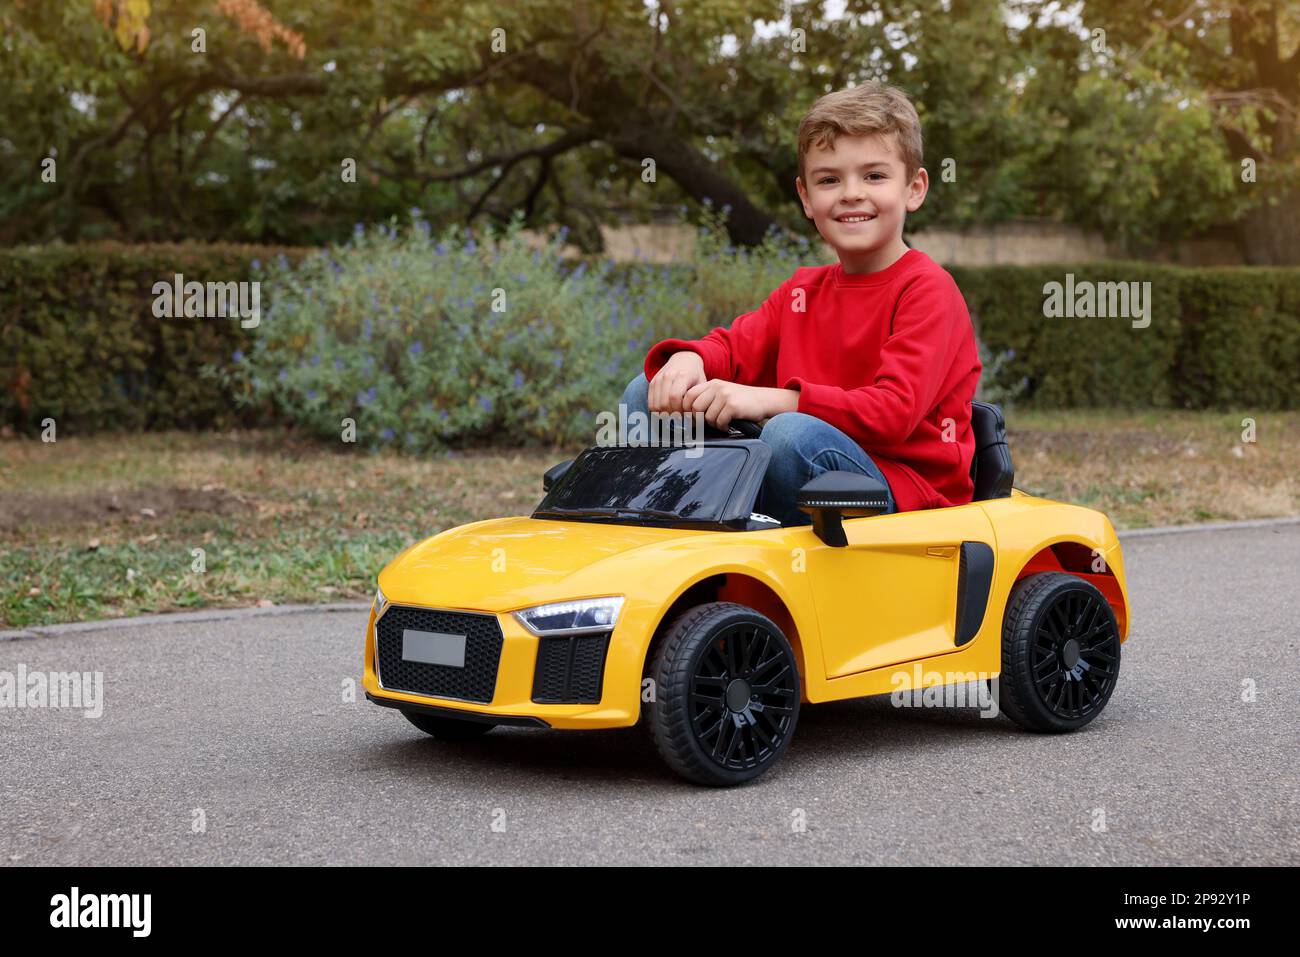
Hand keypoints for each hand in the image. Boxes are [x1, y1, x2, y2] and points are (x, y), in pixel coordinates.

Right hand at [648, 351, 705, 412]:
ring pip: (656, 405)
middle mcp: (668, 376)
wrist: (684, 358)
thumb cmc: (696, 375)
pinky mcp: (652, 383)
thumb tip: (695, 419)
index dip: (679, 410)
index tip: (687, 415)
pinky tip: (667, 412)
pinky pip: (650, 403)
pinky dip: (657, 411)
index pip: (675, 397)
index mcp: (682, 375)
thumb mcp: (702, 384)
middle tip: (681, 418)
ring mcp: (658, 379)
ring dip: (664, 414)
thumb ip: (698, 399)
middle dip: (672, 414)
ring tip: (674, 416)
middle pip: (664, 403)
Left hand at [683, 380, 797, 429]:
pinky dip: (723, 427)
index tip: (693, 420)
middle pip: (695, 408)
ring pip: (707, 417)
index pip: (688, 396)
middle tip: (709, 424)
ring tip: (723, 422)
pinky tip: (729, 424)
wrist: (765, 400)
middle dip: (700, 420)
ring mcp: (725, 395)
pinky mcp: (733, 405)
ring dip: (714, 424)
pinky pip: (719, 421)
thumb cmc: (742, 402)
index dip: (687, 410)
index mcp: (712, 383)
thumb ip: (707, 400)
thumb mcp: (723, 394)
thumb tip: (688, 417)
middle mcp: (717, 387)